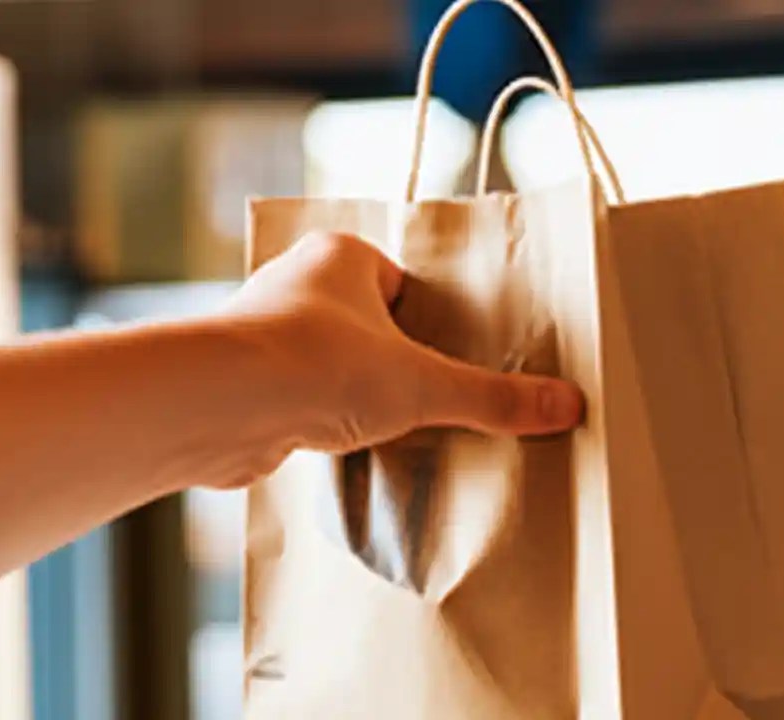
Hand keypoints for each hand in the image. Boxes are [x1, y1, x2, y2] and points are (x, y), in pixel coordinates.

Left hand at [226, 231, 583, 453]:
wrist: (217, 406)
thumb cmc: (316, 364)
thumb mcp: (424, 383)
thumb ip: (492, 397)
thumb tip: (566, 405)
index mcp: (341, 257)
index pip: (401, 283)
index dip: (428, 323)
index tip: (450, 358)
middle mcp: (296, 284)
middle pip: (366, 323)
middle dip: (392, 360)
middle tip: (429, 396)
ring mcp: (264, 332)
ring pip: (328, 361)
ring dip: (353, 391)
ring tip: (388, 425)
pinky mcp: (243, 381)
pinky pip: (297, 396)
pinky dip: (319, 418)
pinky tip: (340, 446)